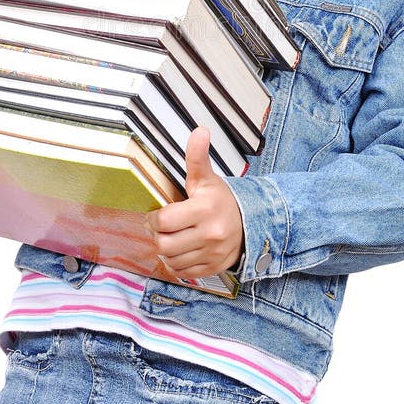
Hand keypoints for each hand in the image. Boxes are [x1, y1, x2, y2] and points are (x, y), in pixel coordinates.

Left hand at [147, 127, 243, 279]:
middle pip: (164, 244)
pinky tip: (181, 250)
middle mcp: (210, 233)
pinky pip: (182, 272)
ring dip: (166, 250)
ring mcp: (212, 253)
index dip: (154, 219)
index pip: (164, 221)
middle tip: (161, 228)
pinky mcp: (213, 268)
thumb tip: (200, 131)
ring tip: (171, 238)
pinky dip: (176, 263)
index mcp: (205, 209)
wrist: (249, 223)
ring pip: (171, 259)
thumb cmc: (221, 200)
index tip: (156, 215)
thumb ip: (197, 157)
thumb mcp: (207, 178)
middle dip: (158, 235)